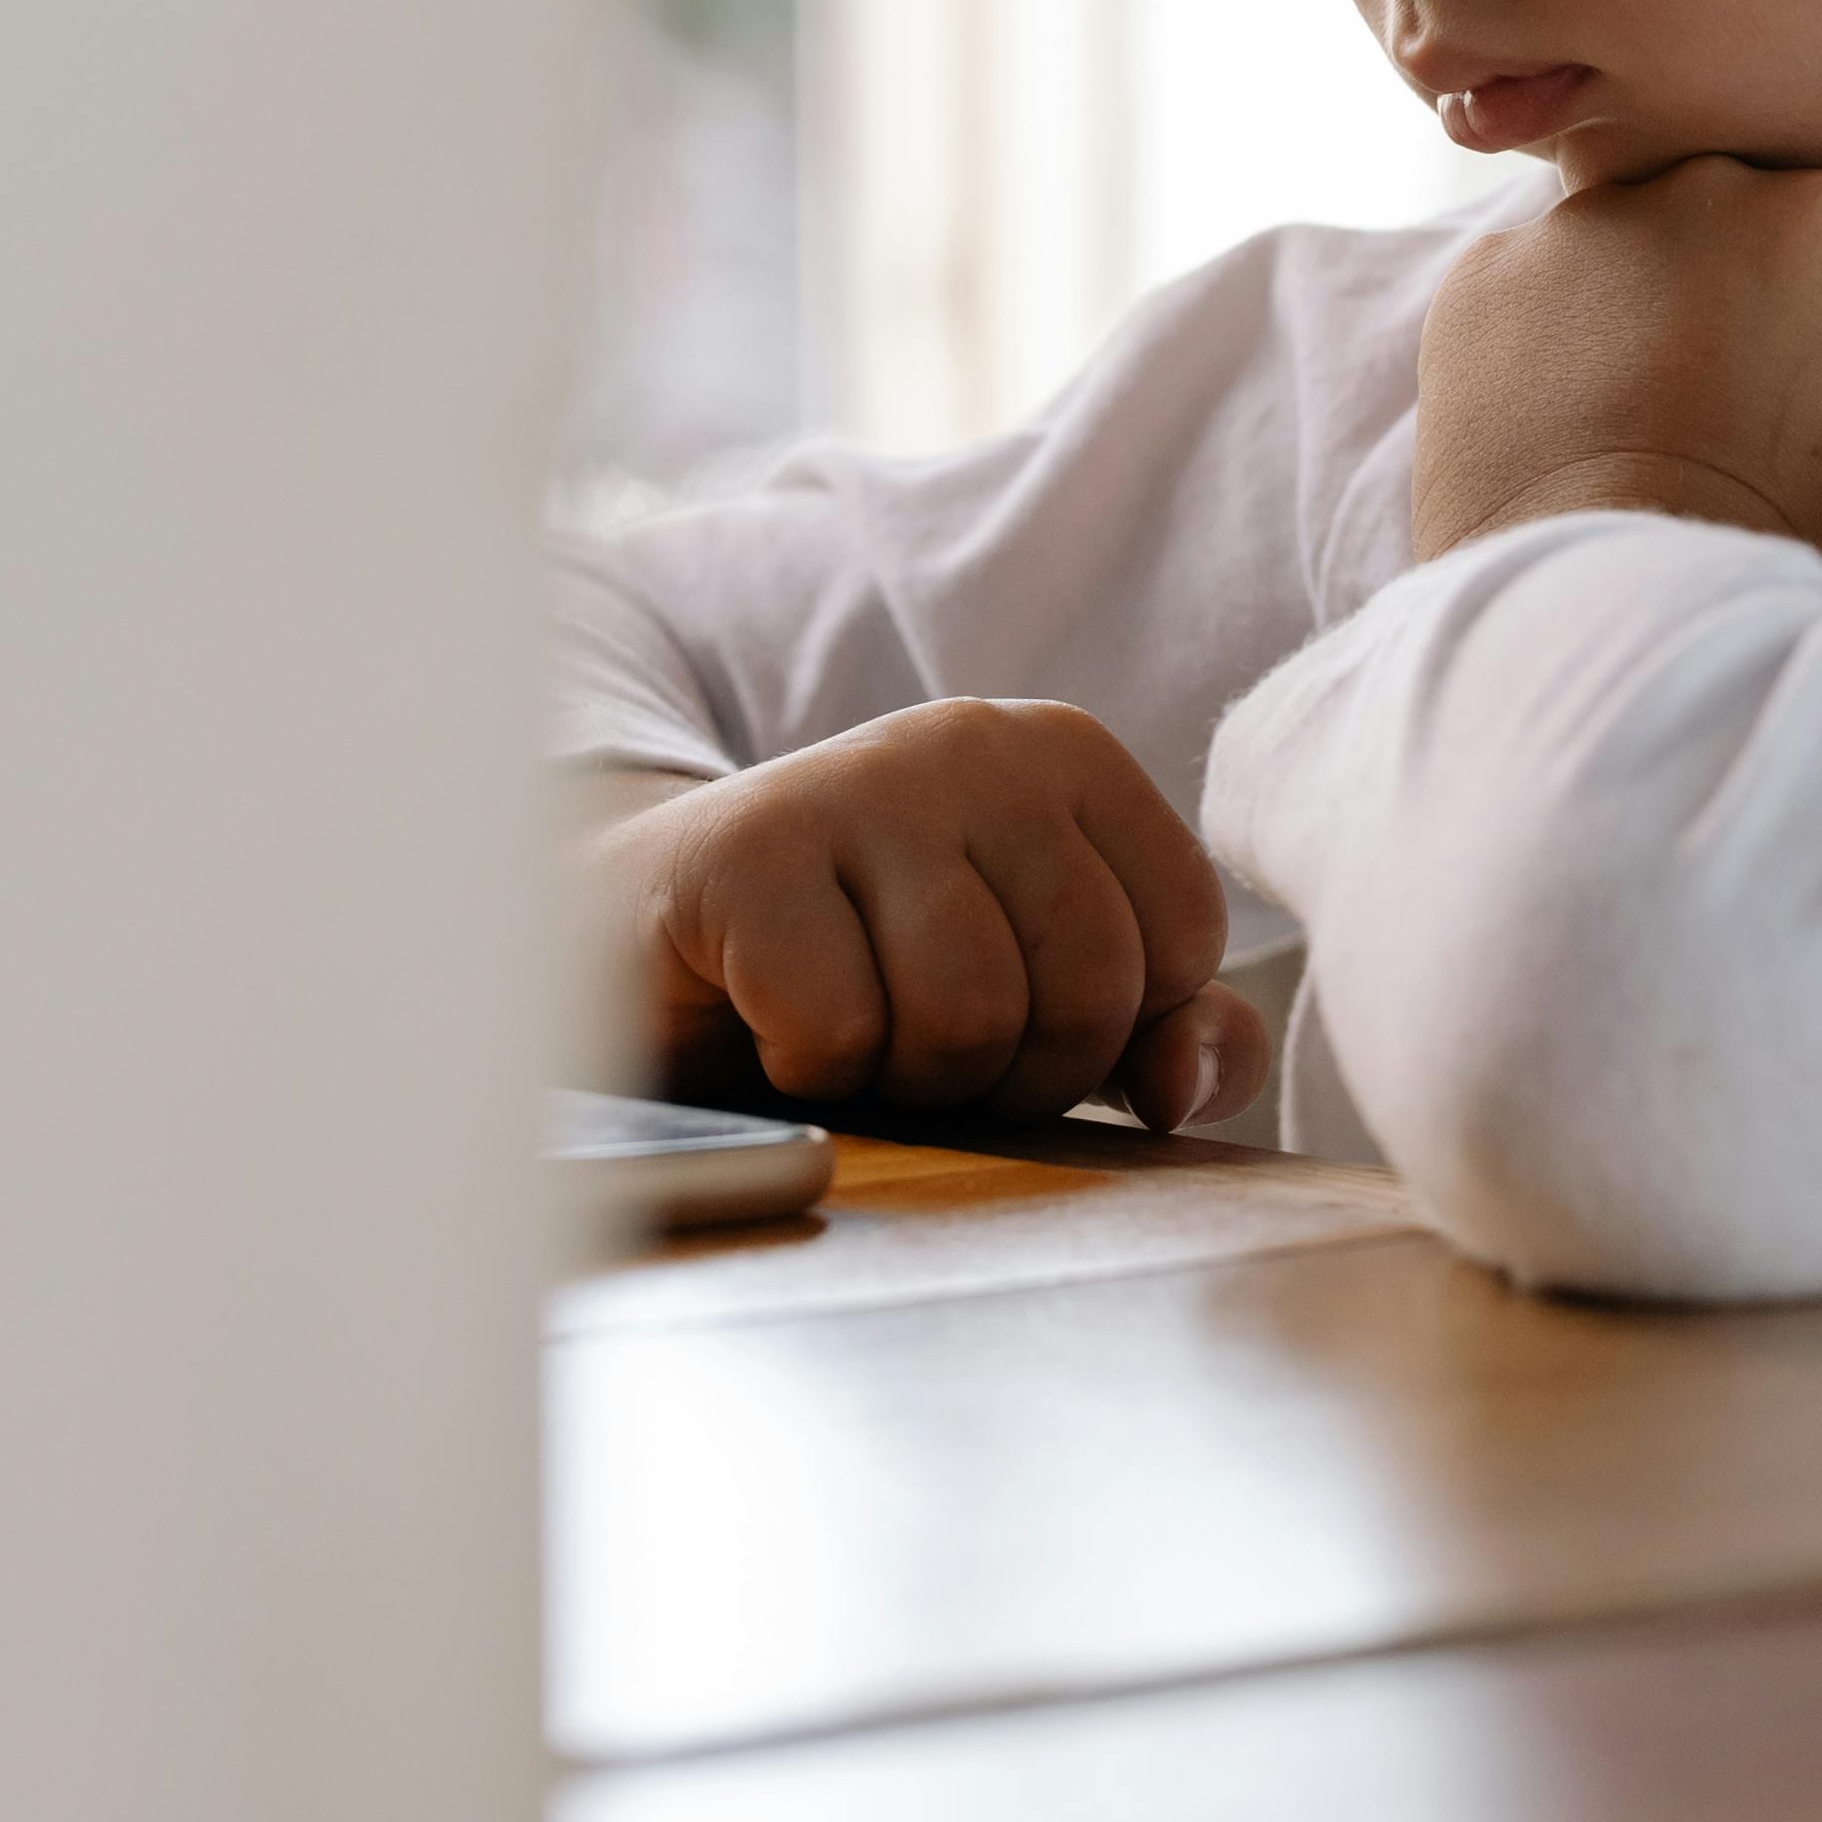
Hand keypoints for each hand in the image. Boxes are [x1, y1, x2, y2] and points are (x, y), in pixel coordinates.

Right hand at [577, 705, 1273, 1132]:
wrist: (639, 947)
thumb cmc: (863, 974)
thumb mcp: (1038, 1001)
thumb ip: (1161, 1031)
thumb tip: (1183, 1082)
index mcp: (1069, 755)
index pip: (1181, 937)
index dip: (1107, 1032)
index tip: (1013, 1013)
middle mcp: (975, 740)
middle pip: (1089, 986)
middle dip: (1011, 1071)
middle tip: (919, 1041)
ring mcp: (857, 779)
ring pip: (971, 1014)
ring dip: (906, 1076)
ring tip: (849, 1026)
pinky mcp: (744, 848)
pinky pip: (839, 1030)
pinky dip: (809, 1071)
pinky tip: (767, 1019)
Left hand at [1410, 159, 1821, 594]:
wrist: (1611, 634)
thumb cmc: (1804, 563)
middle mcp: (1718, 185)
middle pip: (1794, 220)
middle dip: (1799, 298)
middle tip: (1771, 423)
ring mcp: (1592, 223)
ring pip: (1672, 237)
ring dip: (1684, 302)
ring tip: (1676, 428)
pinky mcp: (1489, 276)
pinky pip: (1561, 279)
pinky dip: (1576, 335)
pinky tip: (1590, 424)